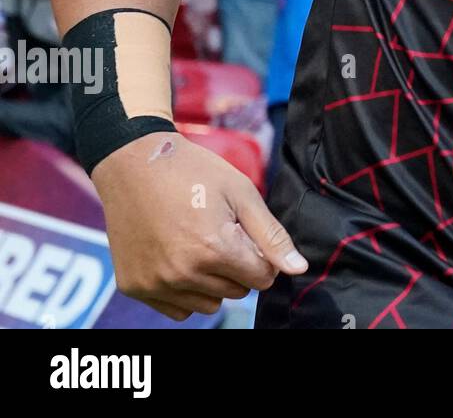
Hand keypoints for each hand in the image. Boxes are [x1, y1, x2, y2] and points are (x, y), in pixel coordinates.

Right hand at [90, 132, 306, 319]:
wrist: (133, 163)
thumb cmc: (193, 172)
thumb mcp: (241, 193)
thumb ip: (271, 235)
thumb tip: (299, 269)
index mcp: (213, 250)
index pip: (262, 278)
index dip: (263, 257)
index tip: (248, 234)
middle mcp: (182, 274)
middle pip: (237, 291)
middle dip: (239, 267)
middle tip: (221, 232)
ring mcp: (155, 283)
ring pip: (208, 305)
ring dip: (213, 283)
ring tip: (200, 244)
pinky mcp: (135, 287)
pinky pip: (177, 310)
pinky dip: (185, 291)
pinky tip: (180, 258)